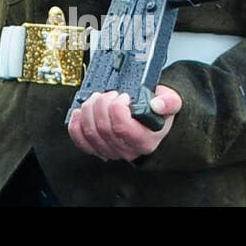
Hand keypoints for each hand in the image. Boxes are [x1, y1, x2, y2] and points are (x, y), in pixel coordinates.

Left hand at [67, 86, 181, 160]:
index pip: (122, 128)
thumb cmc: (156, 113)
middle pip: (103, 128)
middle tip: (109, 94)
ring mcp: (110, 151)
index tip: (123, 96)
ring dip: (89, 109)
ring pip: (90, 132)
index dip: (117, 108)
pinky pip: (79, 139)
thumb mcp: (170, 103)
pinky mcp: (95, 147)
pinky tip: (81, 112)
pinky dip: (76, 123)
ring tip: (97, 98)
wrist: (149, 123)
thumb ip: (169, 102)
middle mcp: (127, 150)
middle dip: (102, 104)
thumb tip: (157, 104)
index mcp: (145, 140)